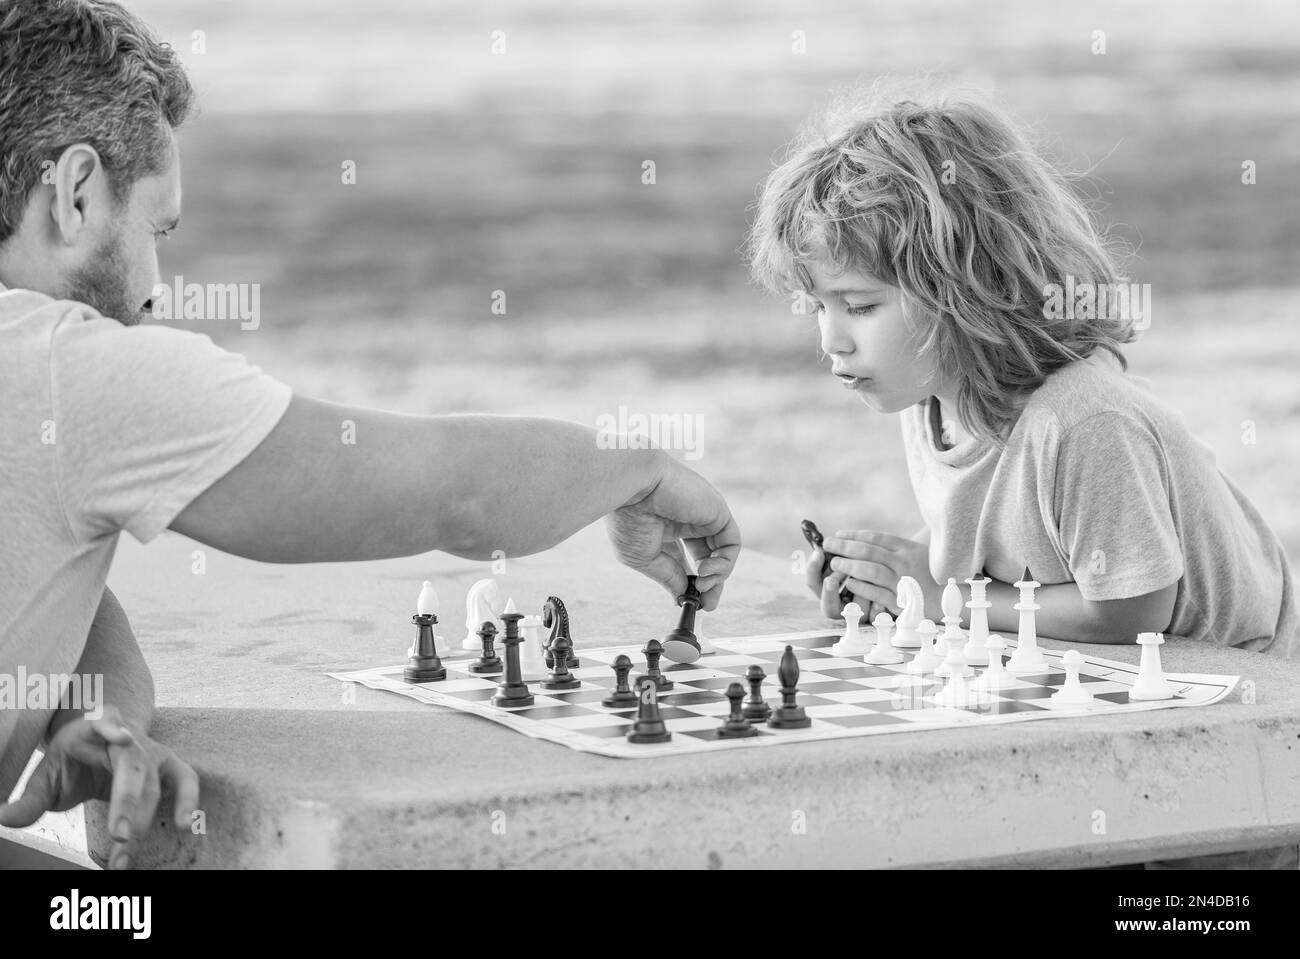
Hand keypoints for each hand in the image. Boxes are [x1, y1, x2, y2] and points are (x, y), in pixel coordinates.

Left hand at [0, 707, 198, 869]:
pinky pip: (186, 782)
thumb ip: (31, 800)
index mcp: (93, 730)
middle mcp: (130, 739)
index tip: (122, 738)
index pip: (104, 724)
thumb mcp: (47, 776)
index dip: (114, 729)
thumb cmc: (71, 762)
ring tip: (125, 854)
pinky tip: (186, 826)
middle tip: (119, 836)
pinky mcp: (169, 767)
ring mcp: (153, 752)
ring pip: (154, 785)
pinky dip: (188, 801)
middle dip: (128, 802)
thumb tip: (3, 819)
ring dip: (143, 821)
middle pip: (133, 766)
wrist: (98, 748)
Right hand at [606, 455, 741, 610]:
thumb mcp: (645, 558)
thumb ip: (668, 576)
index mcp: (665, 528)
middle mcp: (687, 521)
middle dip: (711, 585)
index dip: (692, 584)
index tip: (691, 604)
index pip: (687, 560)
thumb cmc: (629, 517)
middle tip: (707, 604)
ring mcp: (703, 515)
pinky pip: (731, 543)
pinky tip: (706, 570)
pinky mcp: (717, 511)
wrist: (633, 486)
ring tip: (700, 584)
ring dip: (717, 577)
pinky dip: (724, 563)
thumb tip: (683, 595)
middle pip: (708, 559)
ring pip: (722, 553)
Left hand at [823, 529, 938, 614]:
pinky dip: (861, 586)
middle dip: (845, 546)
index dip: (854, 535)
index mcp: (907, 548)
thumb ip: (895, 548)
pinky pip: (877, 592)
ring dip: (849, 564)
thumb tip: (865, 541)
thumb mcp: (917, 554)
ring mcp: (903, 581)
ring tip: (834, 562)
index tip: (838, 534)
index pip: (876, 538)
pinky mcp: (901, 600)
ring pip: (871, 569)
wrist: (951, 600)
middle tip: (828, 544)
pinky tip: (848, 582)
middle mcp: (905, 562)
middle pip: (869, 551)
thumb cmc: (929, 575)